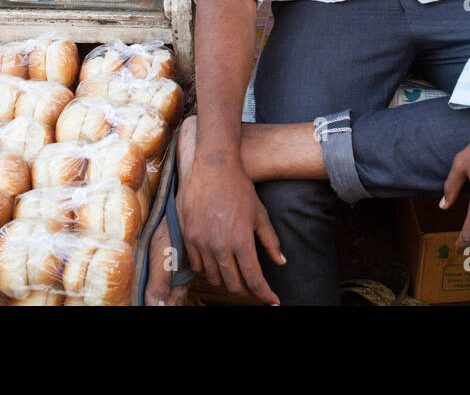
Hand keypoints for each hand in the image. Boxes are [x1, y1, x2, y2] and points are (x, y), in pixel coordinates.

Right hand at [177, 150, 284, 304]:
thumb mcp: (260, 214)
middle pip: (233, 284)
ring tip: (234, 273)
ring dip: (226, 280)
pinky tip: (216, 261)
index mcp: (241, 242)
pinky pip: (198, 266)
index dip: (265, 294)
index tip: (273, 301)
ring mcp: (202, 243)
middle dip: (246, 290)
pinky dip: (208, 268)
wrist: (214, 169)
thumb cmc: (240, 189)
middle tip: (253, 286)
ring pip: (214, 278)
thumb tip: (281, 262)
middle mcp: (220, 247)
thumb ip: (270, 241)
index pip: (254, 279)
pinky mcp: (188, 238)